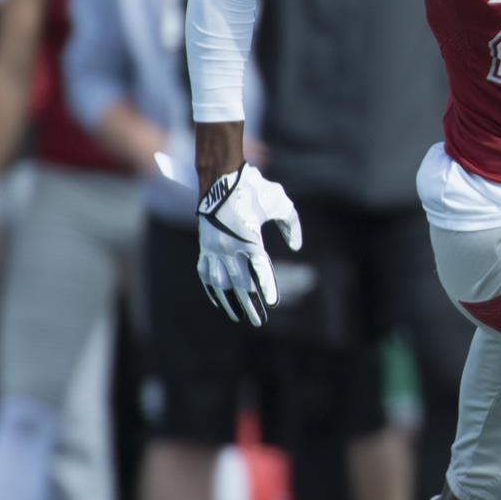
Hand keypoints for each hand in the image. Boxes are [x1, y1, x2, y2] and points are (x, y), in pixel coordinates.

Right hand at [197, 163, 302, 326]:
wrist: (221, 178)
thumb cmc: (254, 189)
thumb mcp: (281, 202)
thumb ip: (292, 224)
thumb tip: (296, 246)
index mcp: (248, 236)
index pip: (259, 269)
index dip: (267, 286)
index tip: (273, 302)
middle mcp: (228, 246)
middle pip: (240, 283)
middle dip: (251, 303)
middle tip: (260, 321)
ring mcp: (213, 248)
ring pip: (221, 283)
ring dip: (231, 301)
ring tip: (240, 317)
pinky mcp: (204, 246)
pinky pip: (206, 274)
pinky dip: (212, 289)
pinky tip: (220, 302)